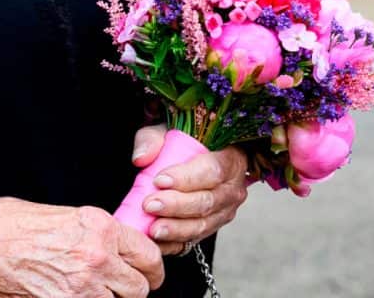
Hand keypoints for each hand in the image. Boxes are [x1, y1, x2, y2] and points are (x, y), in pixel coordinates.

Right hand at [0, 197, 163, 297]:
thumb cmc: (4, 226)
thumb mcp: (56, 214)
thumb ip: (90, 231)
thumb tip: (108, 243)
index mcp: (98, 226)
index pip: (149, 255)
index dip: (151, 269)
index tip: (147, 275)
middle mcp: (97, 255)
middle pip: (140, 287)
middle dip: (130, 290)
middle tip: (116, 289)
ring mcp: (83, 286)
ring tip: (89, 292)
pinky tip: (70, 295)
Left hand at [130, 126, 248, 254]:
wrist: (193, 159)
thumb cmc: (184, 143)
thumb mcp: (168, 132)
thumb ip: (153, 139)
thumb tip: (141, 159)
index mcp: (230, 159)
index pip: (212, 170)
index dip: (186, 178)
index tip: (159, 180)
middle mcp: (232, 189)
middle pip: (207, 201)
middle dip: (176, 205)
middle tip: (149, 204)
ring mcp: (224, 212)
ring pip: (203, 224)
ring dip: (176, 228)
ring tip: (153, 228)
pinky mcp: (212, 228)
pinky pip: (195, 240)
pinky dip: (175, 242)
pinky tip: (157, 241)